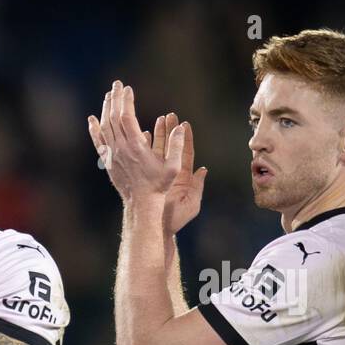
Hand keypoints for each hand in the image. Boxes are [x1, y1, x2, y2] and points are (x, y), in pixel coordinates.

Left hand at [86, 80, 184, 203]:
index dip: (126, 101)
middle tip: (117, 84)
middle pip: (113, 118)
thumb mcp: (174, 167)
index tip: (128, 88)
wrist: (140, 203)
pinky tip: (92, 119)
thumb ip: (177, 146)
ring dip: (106, 109)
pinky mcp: (107, 161)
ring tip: (109, 95)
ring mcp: (112, 155)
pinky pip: (98, 142)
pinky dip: (94, 129)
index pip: (126, 117)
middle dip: (115, 99)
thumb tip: (180, 127)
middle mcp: (120, 148)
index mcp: (135, 147)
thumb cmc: (159, 185)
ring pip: (105, 127)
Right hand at [154, 112, 206, 233]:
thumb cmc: (175, 220)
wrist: (157, 229)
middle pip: (171, 147)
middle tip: (169, 115)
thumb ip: (198, 186)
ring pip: (157, 151)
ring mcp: (158, 176)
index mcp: (183, 177)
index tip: (184, 123)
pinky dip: (143, 149)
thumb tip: (203, 170)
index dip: (186, 138)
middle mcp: (171, 174)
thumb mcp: (192, 203)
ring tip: (156, 121)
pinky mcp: (147, 179)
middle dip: (170, 131)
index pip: (186, 153)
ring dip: (157, 136)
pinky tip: (141, 137)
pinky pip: (144, 161)